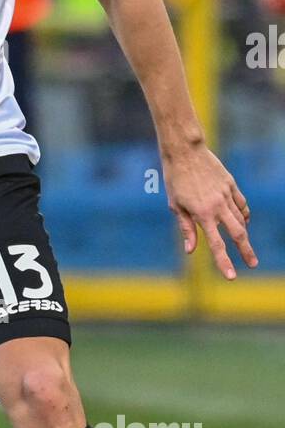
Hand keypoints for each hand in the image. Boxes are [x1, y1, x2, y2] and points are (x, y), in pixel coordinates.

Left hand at [163, 143, 257, 279]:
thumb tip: (191, 250)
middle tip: (253, 264)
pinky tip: (243, 220)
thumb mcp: (175, 205)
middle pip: (238, 233)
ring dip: (244, 233)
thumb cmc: (175, 179)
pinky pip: (241, 203)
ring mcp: (226, 194)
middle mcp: (217, 206)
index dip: (224, 262)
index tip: (232, 276)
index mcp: (202, 214)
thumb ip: (186, 228)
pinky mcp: (230, 184)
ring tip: (245, 245)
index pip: (216, 244)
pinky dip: (244, 214)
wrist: (185, 151)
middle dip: (246, 251)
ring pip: (241, 218)